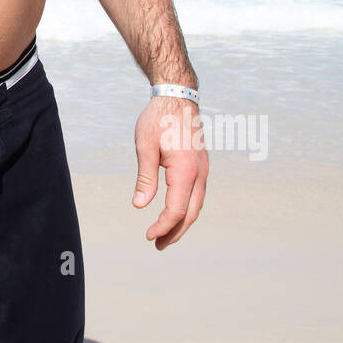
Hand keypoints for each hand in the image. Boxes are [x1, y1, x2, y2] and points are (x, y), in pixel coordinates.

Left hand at [132, 97, 207, 248]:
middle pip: (191, 213)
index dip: (163, 226)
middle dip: (175, 232)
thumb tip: (139, 205)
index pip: (176, 209)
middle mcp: (200, 172)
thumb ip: (145, 178)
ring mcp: (203, 169)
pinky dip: (187, 208)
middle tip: (157, 245)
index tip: (148, 236)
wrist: (177, 96)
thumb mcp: (145, 147)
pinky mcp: (201, 165)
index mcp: (186, 170)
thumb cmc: (158, 119)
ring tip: (165, 234)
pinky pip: (197, 194)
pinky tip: (174, 212)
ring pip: (196, 205)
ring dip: (182, 222)